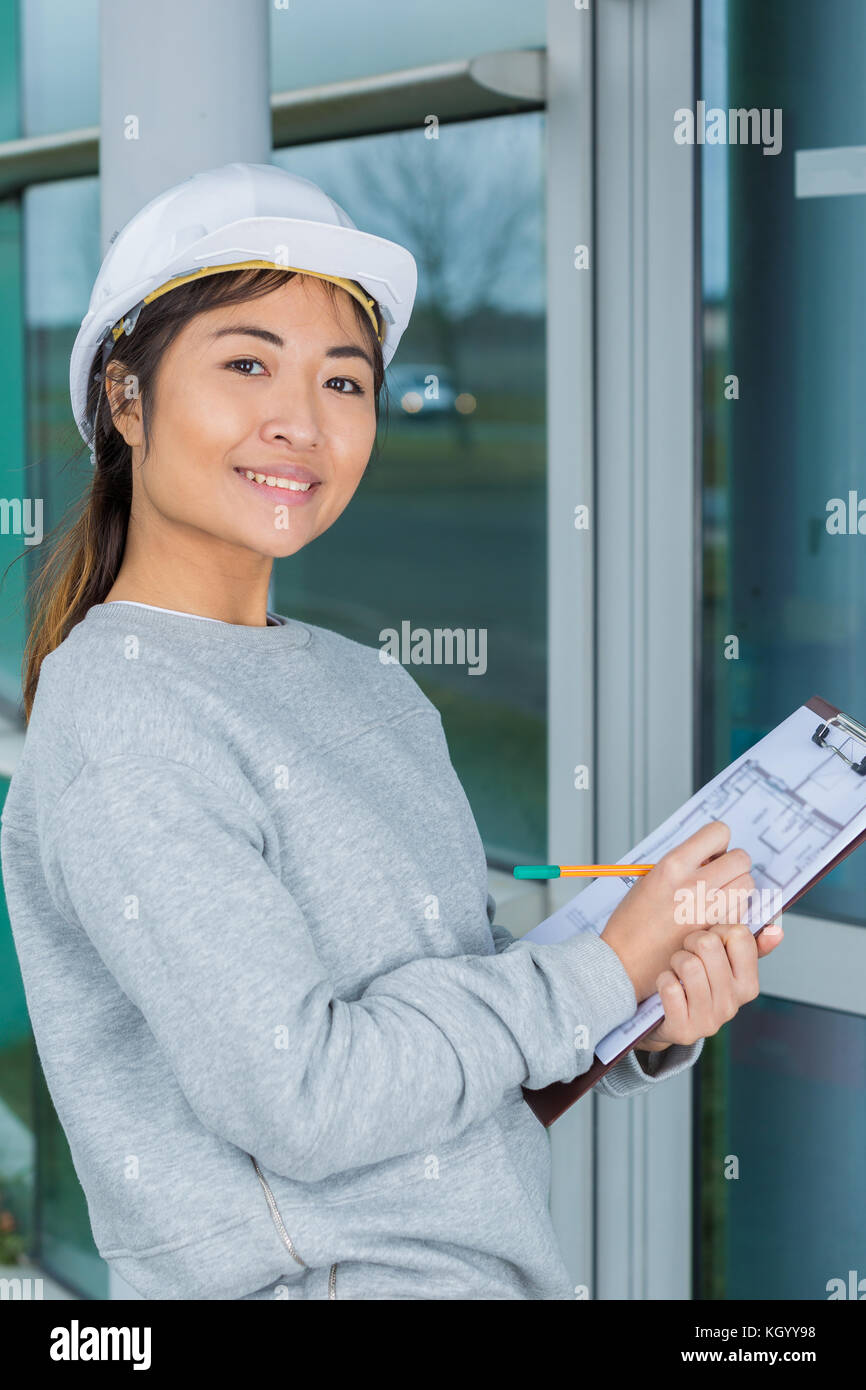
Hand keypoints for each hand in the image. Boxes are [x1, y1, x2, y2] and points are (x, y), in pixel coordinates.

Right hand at [601, 820, 754, 1002]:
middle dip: (732, 864)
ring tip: (716, 897)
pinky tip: (714, 917)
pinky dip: (734, 912)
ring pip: (747, 885)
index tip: (712, 852)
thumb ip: (682, 864)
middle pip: (741, 859)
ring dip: (737, 888)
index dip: (718, 841)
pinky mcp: (716, 934)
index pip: (718, 833)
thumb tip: (712, 856)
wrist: (624, 961)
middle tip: (719, 874)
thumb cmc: (632, 921)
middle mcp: (693, 886)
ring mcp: (708, 911)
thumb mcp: (649, 879)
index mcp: (673, 866)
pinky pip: (742, 913)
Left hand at [634, 919, 783, 1051]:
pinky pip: (670, 986)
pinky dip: (663, 980)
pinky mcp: (684, 1030)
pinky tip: (668, 989)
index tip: (711, 942)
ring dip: (676, 961)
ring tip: (678, 971)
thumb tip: (776, 931)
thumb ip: (750, 946)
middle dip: (691, 942)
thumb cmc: (697, 983)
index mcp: (748, 985)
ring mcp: (709, 1020)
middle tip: (689, 954)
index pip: (739, 934)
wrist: (666, 1021)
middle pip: (708, 944)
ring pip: (688, 964)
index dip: (718, 930)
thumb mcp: (724, 965)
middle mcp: (732, 1005)